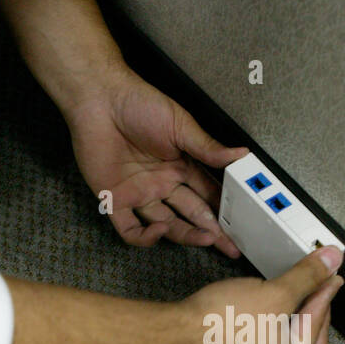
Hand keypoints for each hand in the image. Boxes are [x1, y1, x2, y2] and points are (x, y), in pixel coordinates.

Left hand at [66, 65, 247, 256]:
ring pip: (167, 225)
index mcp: (180, 167)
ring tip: (207, 238)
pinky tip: (161, 229)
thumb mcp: (181, 126)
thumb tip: (241, 155)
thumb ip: (208, 148)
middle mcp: (162, 184)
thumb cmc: (139, 104)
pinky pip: (131, 230)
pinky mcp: (115, 200)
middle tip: (231, 244)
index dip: (224, 209)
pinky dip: (147, 237)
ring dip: (188, 235)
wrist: (101, 99)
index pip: (207, 194)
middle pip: (191, 214)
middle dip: (212, 230)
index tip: (243, 222)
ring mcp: (140, 194)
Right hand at [177, 247, 344, 343]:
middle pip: (308, 343)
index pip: (318, 324)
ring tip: (292, 298)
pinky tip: (264, 311)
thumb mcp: (276, 292)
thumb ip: (307, 277)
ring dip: (291, 321)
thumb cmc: (224, 323)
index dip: (325, 292)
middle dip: (314, 315)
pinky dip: (270, 328)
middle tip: (316, 291)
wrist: (177, 336)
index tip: (329, 273)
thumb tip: (332, 261)